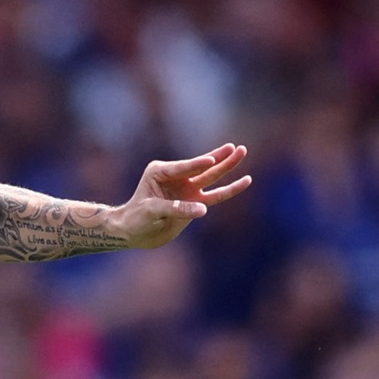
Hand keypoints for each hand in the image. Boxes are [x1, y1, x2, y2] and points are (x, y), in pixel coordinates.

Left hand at [113, 143, 251, 248]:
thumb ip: (175, 209)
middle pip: (202, 167)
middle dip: (219, 157)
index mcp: (159, 172)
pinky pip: (215, 195)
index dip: (196, 164)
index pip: (182, 168)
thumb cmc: (135, 218)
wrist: (133, 232)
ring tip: (242, 151)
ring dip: (227, 166)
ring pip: (211, 176)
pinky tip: (245, 180)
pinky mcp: (195, 201)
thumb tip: (202, 210)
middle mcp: (176, 177)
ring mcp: (187, 188)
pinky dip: (230, 189)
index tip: (210, 161)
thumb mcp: (151, 211)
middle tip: (235, 147)